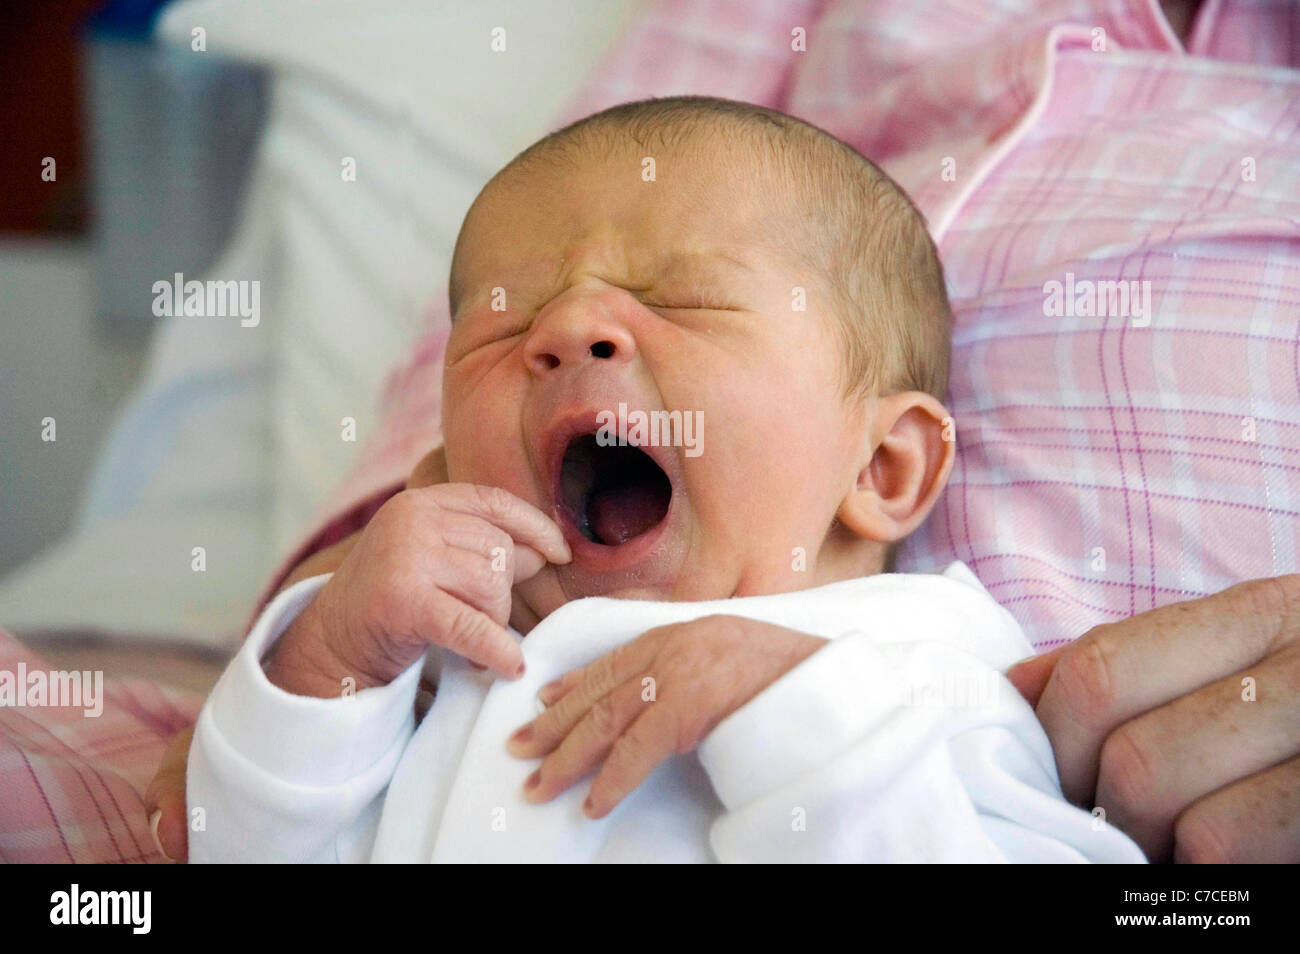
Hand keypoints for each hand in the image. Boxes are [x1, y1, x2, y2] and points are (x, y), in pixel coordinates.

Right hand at [265, 483, 569, 694]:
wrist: (331, 646)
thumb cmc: (393, 604)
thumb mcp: (435, 562)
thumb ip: (481, 548)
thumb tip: (544, 551)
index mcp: (421, 503)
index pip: (493, 502)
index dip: (534, 526)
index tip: (561, 554)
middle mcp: (411, 520)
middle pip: (498, 549)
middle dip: (502, 594)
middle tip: (481, 623)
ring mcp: (404, 556)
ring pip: (492, 585)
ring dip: (493, 623)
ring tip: (472, 642)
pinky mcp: (403, 600)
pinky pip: (472, 625)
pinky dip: (496, 650)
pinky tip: (508, 667)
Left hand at [506, 615, 825, 817]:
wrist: (834, 678)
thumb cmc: (795, 674)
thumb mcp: (737, 654)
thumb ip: (699, 666)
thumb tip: (671, 697)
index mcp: (684, 632)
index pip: (616, 659)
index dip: (575, 683)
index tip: (544, 700)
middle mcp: (675, 646)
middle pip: (600, 689)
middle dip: (554, 722)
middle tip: (519, 748)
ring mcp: (681, 674)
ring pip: (606, 718)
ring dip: (568, 755)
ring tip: (539, 784)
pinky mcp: (690, 706)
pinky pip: (638, 748)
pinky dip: (613, 778)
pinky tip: (594, 801)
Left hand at [1005, 574, 1299, 861]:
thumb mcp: (1238, 657)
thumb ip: (1135, 664)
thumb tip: (1011, 688)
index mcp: (1266, 615)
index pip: (1101, 673)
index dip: (1053, 739)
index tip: (1057, 774)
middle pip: (1137, 761)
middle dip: (1108, 813)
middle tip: (1121, 827)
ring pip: (1197, 829)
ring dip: (1163, 856)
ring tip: (1174, 848)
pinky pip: (1241, 858)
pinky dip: (1211, 877)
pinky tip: (1224, 861)